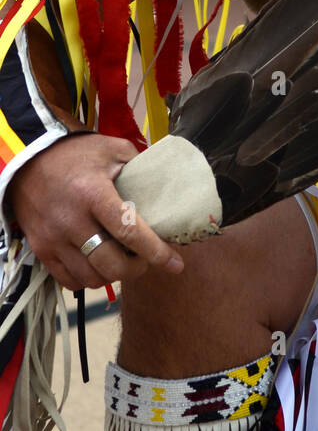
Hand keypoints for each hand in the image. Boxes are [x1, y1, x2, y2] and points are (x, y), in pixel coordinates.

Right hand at [8, 133, 183, 290]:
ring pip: (92, 278)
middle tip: (145, 260)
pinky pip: (70, 281)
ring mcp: (53, 238)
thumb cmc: (76, 153)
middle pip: (112, 265)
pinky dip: (89, 279)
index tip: (176, 264)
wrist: (28, 157)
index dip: (156, 252)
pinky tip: (98, 264)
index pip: (130, 232)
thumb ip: (141, 168)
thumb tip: (169, 188)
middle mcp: (71, 220)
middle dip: (137, 269)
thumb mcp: (113, 149)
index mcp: (93, 193)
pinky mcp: (41, 249)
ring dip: (114, 275)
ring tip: (122, 261)